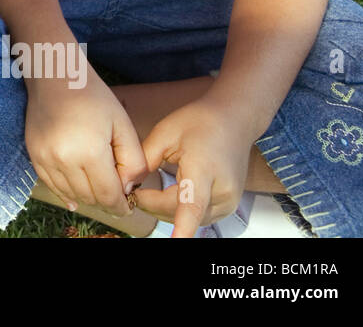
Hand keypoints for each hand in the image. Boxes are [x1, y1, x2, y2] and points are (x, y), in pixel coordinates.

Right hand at [24, 66, 148, 215]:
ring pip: (70, 194)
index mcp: (89, 151)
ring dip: (87, 198)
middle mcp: (64, 160)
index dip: (120, 205)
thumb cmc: (92, 96)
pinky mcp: (34, 155)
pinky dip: (65, 193)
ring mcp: (45, 158)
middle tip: (116, 197)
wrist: (55, 76)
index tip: (128, 206)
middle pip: (89, 197)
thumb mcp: (122, 123)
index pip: (108, 195)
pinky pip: (51, 185)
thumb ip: (133, 160)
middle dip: (106, 202)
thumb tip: (128, 188)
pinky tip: (75, 198)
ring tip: (98, 192)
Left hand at [133, 97, 251, 236]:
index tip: (175, 243)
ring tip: (148, 190)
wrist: (234, 120)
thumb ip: (144, 160)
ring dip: (164, 209)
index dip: (182, 227)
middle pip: (178, 212)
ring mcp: (228, 201)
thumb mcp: (165, 133)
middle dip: (152, 205)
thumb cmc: (201, 122)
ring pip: (187, 219)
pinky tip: (166, 194)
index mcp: (204, 168)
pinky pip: (197, 216)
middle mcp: (221, 190)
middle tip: (134, 190)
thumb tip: (128, 185)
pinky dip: (178, 210)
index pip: (192, 204)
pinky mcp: (227, 206)